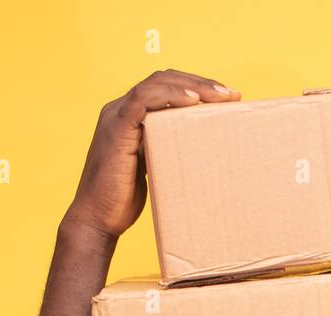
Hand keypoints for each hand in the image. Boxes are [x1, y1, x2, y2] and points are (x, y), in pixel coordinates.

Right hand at [64, 69, 239, 242]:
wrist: (98, 220)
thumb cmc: (125, 201)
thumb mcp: (153, 169)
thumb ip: (167, 154)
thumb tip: (202, 157)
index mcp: (130, 117)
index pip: (164, 88)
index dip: (195, 87)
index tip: (227, 99)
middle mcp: (121, 109)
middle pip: (163, 80)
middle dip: (200, 83)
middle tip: (232, 95)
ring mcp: (116, 117)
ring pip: (155, 85)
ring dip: (191, 86)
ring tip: (220, 96)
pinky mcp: (116, 130)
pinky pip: (143, 101)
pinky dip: (169, 97)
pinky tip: (193, 102)